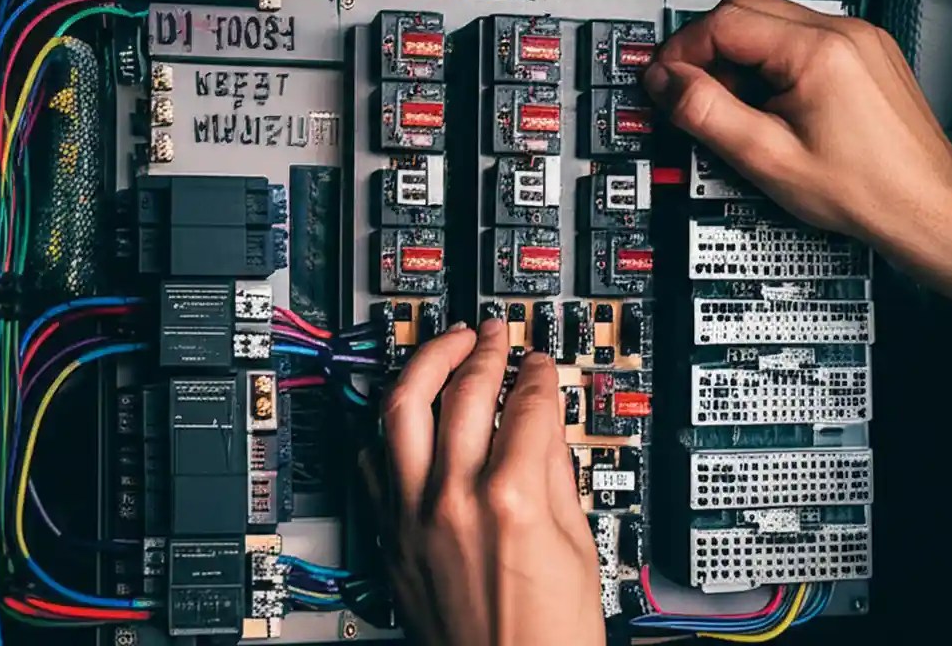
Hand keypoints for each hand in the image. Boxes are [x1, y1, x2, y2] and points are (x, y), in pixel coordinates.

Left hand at [372, 319, 603, 645]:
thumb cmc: (547, 636)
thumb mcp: (577, 545)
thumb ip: (555, 472)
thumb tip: (544, 421)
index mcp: (513, 500)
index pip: (526, 405)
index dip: (538, 373)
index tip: (541, 363)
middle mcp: (454, 499)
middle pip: (462, 392)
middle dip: (482, 350)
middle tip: (494, 335)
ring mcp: (414, 515)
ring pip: (400, 411)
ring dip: (423, 366)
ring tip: (443, 345)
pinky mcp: (391, 535)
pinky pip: (374, 460)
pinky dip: (390, 426)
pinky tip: (408, 410)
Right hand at [643, 0, 951, 242]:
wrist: (924, 208)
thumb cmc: (864, 191)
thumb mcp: (766, 159)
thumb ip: (706, 113)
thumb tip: (666, 84)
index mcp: (819, 52)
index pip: (724, 23)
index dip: (682, 52)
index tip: (664, 83)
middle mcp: (843, 33)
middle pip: (745, 7)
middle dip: (706, 48)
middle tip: (690, 93)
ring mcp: (859, 39)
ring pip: (771, 19)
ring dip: (737, 56)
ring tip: (735, 108)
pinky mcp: (865, 53)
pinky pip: (800, 37)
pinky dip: (770, 62)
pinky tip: (769, 105)